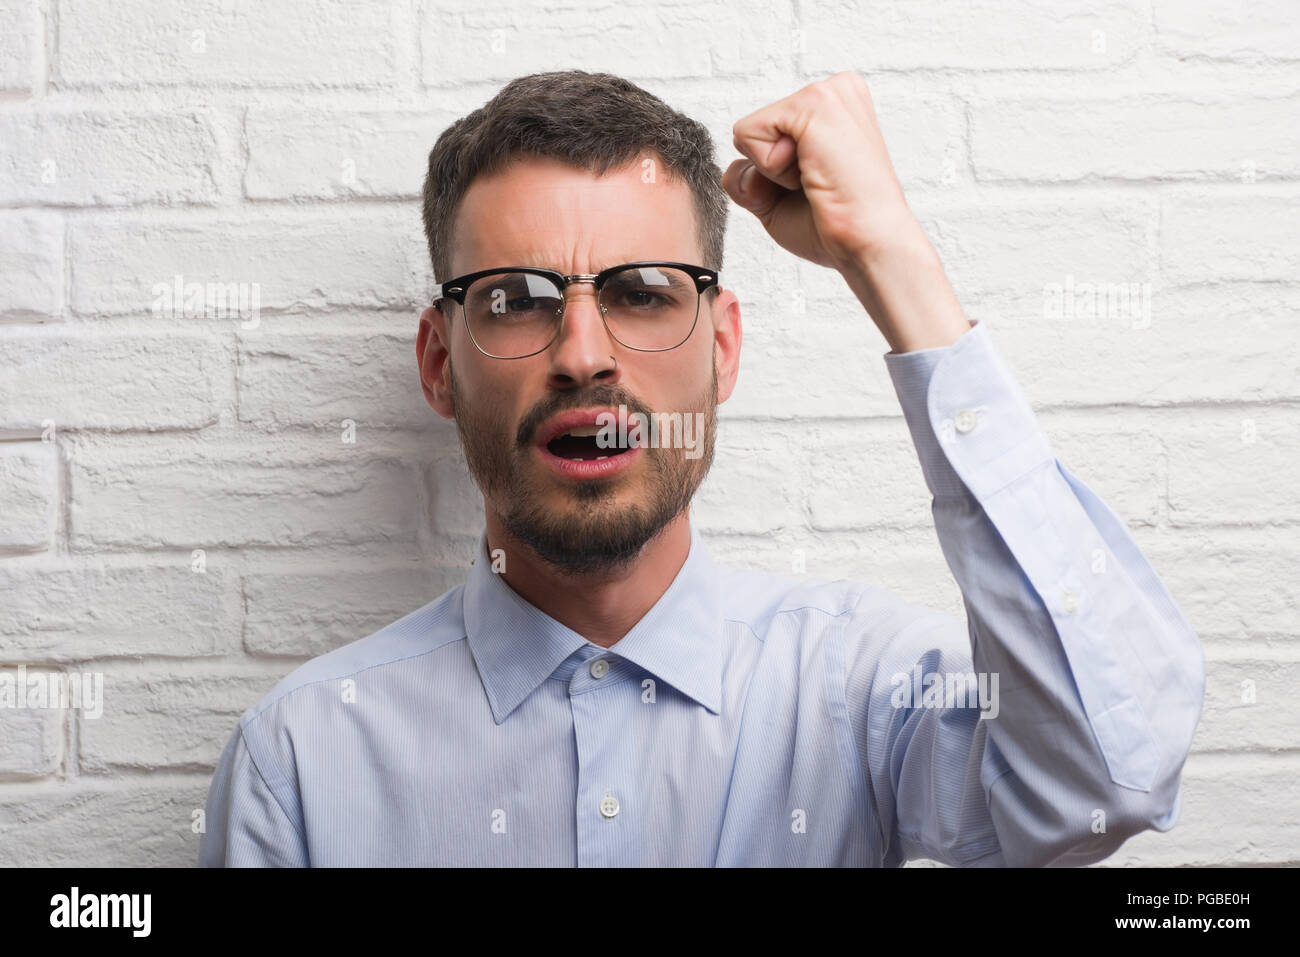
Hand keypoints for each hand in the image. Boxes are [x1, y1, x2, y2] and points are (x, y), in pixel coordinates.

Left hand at [721, 71, 923, 270]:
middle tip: (819, 186)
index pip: (767, 134)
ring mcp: (827, 92)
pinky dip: (769, 168)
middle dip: (771, 172)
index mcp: (835, 109)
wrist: (868, 245)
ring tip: (818, 178)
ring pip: (749, 133)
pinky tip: (812, 173)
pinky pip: (747, 134)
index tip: (820, 184)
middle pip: (755, 132)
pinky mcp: (815, 102)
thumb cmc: (835, 227)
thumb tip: (736, 167)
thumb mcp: (777, 199)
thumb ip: (748, 176)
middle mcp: (835, 91)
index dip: (777, 174)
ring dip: (772, 172)